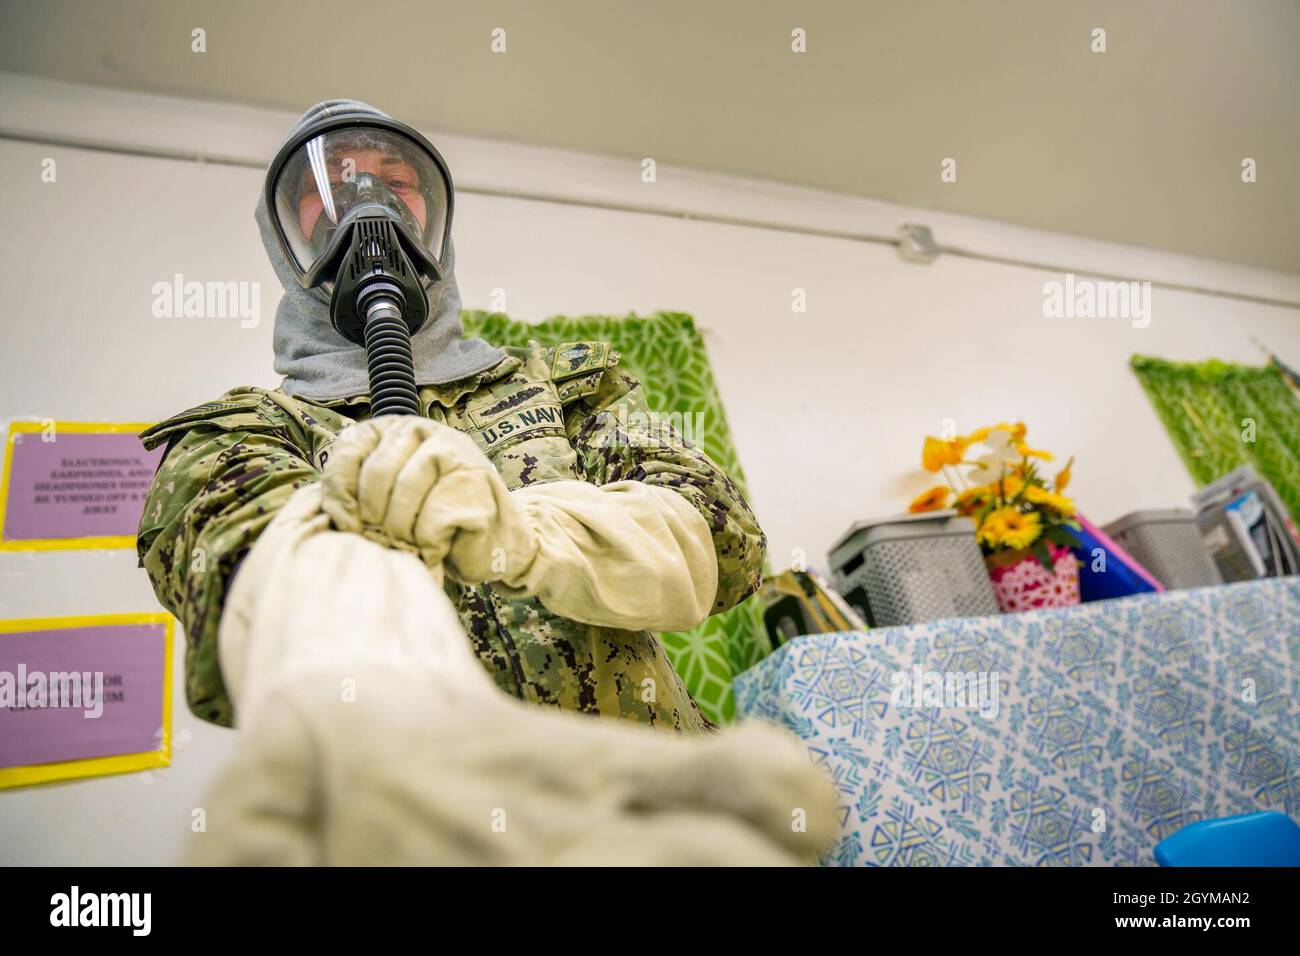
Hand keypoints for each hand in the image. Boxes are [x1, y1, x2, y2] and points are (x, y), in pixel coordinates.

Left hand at [320, 415, 536, 581]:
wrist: (488, 542)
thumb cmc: (427, 525)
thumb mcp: (382, 503)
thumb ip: (355, 493)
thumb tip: (324, 505)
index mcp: (391, 430)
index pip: (347, 453)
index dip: (339, 496)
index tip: (348, 526)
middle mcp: (421, 429)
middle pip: (376, 473)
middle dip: (373, 518)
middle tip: (383, 542)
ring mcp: (452, 449)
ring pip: (405, 491)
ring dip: (401, 531)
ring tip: (408, 546)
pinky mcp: (475, 476)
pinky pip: (434, 514)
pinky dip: (428, 541)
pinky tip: (435, 546)